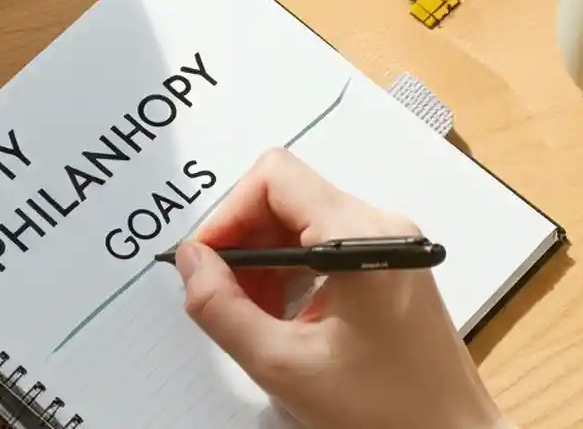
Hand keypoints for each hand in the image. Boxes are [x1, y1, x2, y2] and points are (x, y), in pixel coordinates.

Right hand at [174, 148, 509, 428]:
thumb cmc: (390, 410)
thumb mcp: (285, 365)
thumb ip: (223, 310)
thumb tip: (192, 264)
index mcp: (360, 236)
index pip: (275, 177)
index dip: (228, 212)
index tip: (207, 258)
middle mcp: (379, 226)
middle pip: (286, 196)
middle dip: (243, 241)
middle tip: (220, 291)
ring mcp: (387, 244)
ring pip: (301, 221)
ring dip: (264, 260)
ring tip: (250, 313)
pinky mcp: (387, 265)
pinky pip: (323, 245)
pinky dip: (290, 272)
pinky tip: (280, 316)